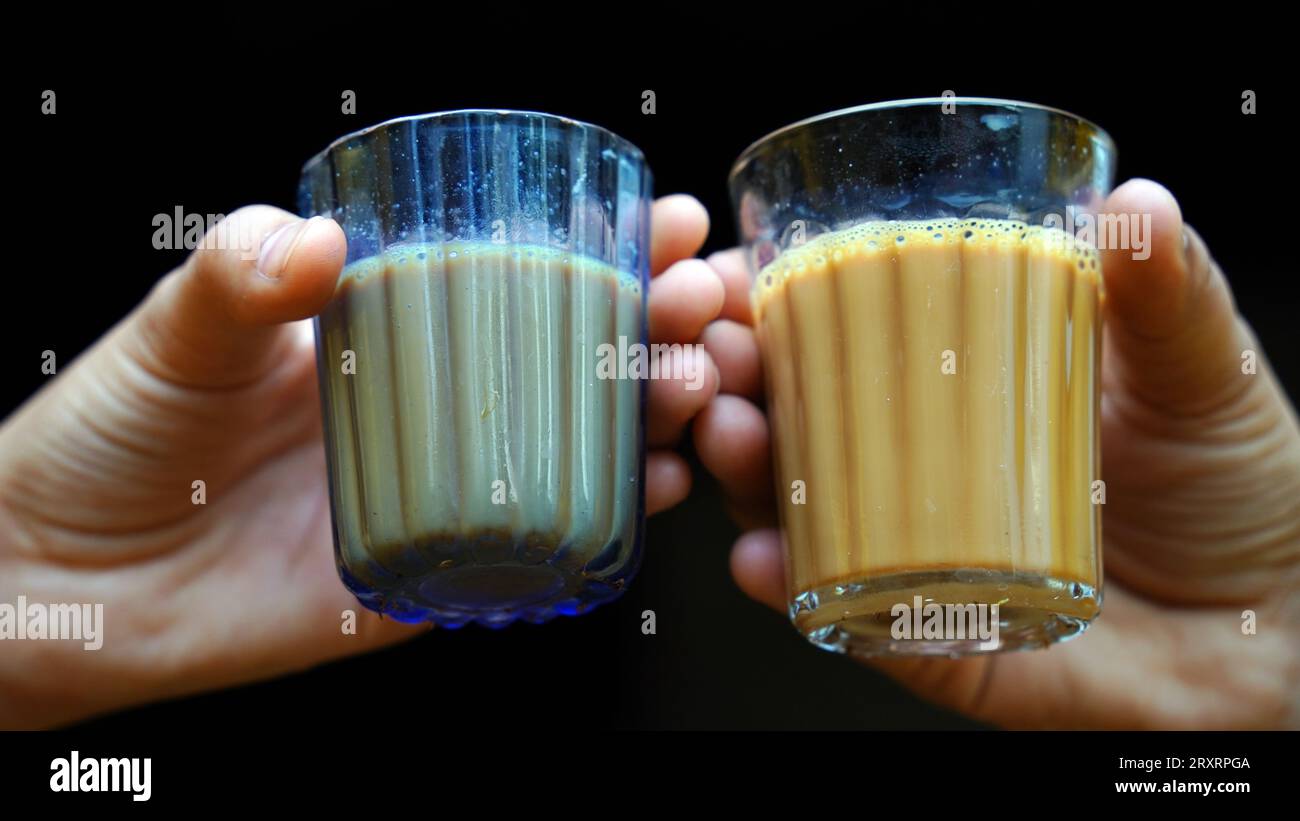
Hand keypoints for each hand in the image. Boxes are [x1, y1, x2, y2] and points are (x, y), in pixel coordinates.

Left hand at [0, 195, 720, 727]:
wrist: (65, 582)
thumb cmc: (113, 437)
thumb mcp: (172, 332)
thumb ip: (235, 277)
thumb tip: (312, 243)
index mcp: (383, 331)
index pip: (516, 274)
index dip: (603, 244)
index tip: (670, 221)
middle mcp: (429, 407)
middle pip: (574, 358)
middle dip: (656, 324)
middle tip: (701, 302)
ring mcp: (441, 490)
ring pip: (579, 446)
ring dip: (652, 411)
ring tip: (691, 381)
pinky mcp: (437, 575)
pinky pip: (542, 546)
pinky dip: (610, 516)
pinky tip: (653, 484)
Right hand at [695, 179, 1299, 728]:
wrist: (1279, 633)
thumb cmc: (1239, 490)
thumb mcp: (1202, 374)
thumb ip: (1167, 295)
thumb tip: (1135, 202)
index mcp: (960, 382)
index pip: (840, 332)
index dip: (768, 302)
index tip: (724, 274)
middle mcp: (918, 462)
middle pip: (792, 416)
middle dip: (725, 381)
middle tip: (713, 353)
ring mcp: (912, 548)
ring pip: (792, 508)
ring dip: (738, 469)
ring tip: (732, 431)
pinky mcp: (925, 639)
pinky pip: (838, 614)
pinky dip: (784, 586)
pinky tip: (759, 555)